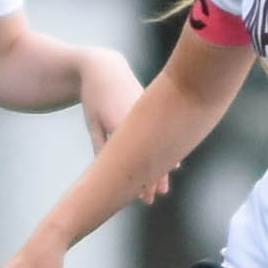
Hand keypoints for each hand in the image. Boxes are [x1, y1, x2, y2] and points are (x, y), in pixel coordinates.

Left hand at [74, 48, 166, 203]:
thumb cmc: (94, 97)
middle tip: (150, 200)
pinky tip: (173, 165)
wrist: (104, 67)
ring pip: (161, 145)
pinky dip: (167, 150)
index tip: (142, 197)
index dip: (140, 179)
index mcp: (120, 119)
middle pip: (150, 155)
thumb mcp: (93, 123)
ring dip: (162, 169)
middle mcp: (138, 116)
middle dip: (152, 179)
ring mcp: (148, 111)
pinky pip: (163, 133)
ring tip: (163, 190)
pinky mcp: (152, 108)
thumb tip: (109, 173)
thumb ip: (102, 146)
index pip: (134, 156)